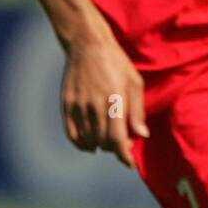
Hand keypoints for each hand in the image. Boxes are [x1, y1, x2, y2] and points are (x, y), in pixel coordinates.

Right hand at [61, 37, 149, 166]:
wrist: (87, 45)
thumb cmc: (116, 63)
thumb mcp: (134, 82)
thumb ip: (137, 110)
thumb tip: (141, 135)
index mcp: (114, 100)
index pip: (117, 139)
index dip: (124, 155)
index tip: (129, 163)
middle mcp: (94, 106)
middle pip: (103, 142)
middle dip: (115, 148)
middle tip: (123, 143)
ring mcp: (78, 106)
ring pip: (88, 140)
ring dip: (100, 146)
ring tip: (108, 140)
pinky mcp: (66, 105)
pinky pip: (71, 134)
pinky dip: (81, 143)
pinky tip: (90, 144)